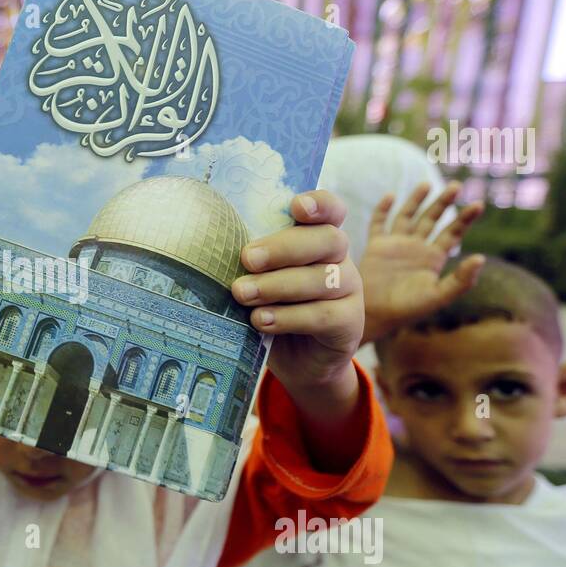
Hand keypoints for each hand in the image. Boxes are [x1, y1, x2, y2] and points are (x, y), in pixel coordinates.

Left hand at [233, 191, 363, 392]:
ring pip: (322, 279)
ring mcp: (349, 290)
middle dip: (284, 247)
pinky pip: (323, 315)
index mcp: (319, 239)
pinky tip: (261, 320)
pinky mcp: (349, 323)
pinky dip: (288, 317)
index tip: (296, 206)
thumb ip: (254, 262)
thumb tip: (215, 248)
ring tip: (242, 294)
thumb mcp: (262, 280)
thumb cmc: (274, 309)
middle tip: (247, 258)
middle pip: (327, 240)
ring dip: (277, 285)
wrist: (299, 362)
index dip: (320, 204)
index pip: (332, 210)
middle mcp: (340, 260)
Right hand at [359, 182, 484, 343]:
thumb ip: (460, 280)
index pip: (453, 233)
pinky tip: (391, 196)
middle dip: (444, 203)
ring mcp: (396, 245)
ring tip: (427, 184)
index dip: (465, 219)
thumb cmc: (406, 309)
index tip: (478, 205)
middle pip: (433, 219)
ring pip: (408, 216)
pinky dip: (384, 209)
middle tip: (457, 186)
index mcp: (434, 259)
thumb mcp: (437, 296)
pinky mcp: (376, 246)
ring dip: (417, 200)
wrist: (374, 314)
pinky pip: (379, 223)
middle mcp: (416, 248)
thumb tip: (481, 258)